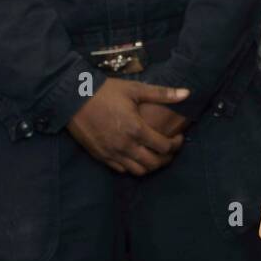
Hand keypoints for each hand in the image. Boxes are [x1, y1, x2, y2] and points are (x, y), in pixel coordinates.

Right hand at [66, 79, 190, 175]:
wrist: (74, 98)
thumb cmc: (106, 92)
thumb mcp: (135, 89)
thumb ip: (162, 94)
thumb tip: (187, 93)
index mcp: (136, 129)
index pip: (164, 147)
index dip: (176, 144)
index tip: (178, 137)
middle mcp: (125, 146)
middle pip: (153, 163)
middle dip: (166, 158)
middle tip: (170, 149)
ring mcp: (112, 154)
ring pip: (138, 171)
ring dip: (150, 165)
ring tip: (155, 154)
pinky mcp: (101, 156)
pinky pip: (122, 170)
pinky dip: (133, 166)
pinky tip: (136, 156)